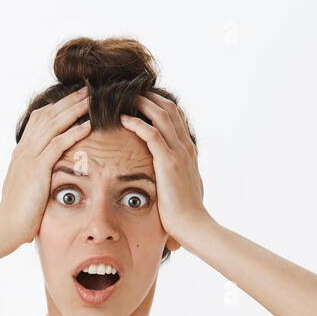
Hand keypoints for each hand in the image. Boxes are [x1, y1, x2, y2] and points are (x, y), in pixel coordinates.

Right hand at [0, 86, 92, 247]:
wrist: (6, 227)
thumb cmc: (18, 213)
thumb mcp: (27, 187)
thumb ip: (36, 174)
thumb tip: (48, 173)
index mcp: (21, 152)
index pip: (40, 120)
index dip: (57, 107)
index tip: (74, 98)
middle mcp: (23, 150)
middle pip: (47, 116)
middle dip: (68, 101)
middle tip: (87, 90)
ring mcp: (29, 158)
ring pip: (53, 125)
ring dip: (73, 111)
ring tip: (91, 100)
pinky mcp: (36, 170)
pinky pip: (57, 145)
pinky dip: (72, 133)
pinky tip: (87, 126)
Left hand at [119, 93, 211, 243]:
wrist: (193, 224)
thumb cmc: (185, 211)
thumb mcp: (183, 186)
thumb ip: (177, 174)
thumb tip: (170, 175)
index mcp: (188, 150)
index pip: (176, 117)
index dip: (160, 103)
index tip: (143, 98)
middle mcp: (185, 147)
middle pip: (169, 109)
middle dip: (150, 96)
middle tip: (131, 91)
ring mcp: (179, 153)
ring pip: (161, 116)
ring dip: (143, 103)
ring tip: (125, 97)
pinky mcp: (169, 162)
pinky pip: (152, 135)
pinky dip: (138, 123)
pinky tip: (124, 119)